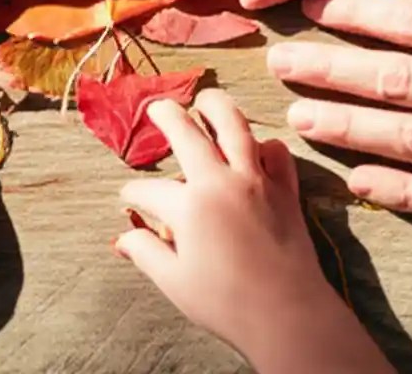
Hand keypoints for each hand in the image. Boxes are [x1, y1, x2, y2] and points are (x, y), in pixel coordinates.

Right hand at [116, 90, 389, 372]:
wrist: (287, 313)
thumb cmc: (225, 302)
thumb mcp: (174, 281)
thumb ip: (146, 252)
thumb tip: (124, 237)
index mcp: (187, 205)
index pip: (148, 190)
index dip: (132, 194)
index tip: (128, 200)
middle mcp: (220, 182)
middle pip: (186, 132)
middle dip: (165, 115)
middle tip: (157, 108)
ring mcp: (256, 181)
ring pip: (235, 126)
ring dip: (216, 106)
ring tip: (205, 99)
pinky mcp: (285, 190)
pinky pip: (276, 152)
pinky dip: (264, 144)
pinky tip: (256, 147)